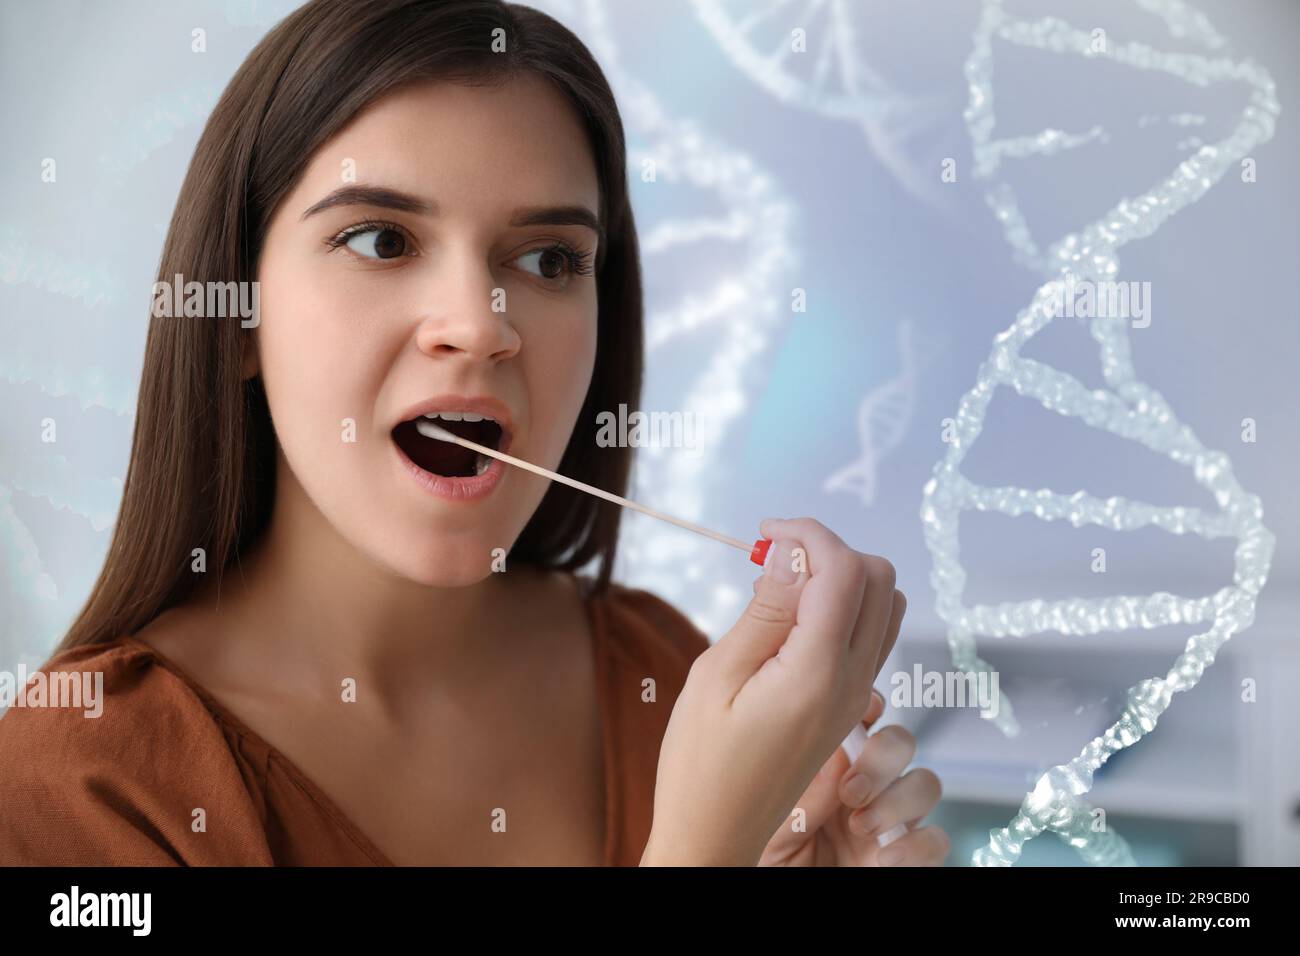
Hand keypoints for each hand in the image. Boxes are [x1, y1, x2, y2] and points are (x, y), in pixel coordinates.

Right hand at [643, 517, 906, 866]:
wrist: (716, 832)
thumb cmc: (700, 763)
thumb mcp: (716, 676)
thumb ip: (765, 611)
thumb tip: (792, 552)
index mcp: (816, 673)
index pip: (845, 570)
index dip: (808, 534)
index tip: (764, 533)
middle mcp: (851, 682)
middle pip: (879, 579)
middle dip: (828, 549)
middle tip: (771, 554)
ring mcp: (855, 696)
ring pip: (884, 605)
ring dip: (840, 576)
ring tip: (780, 585)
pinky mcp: (847, 705)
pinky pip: (869, 636)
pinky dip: (841, 607)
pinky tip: (790, 618)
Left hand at [757, 689, 949, 865]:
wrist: (787, 903)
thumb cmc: (775, 864)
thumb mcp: (772, 827)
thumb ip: (803, 795)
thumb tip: (836, 759)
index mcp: (830, 769)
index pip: (860, 720)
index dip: (867, 706)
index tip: (860, 714)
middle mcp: (866, 789)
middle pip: (900, 742)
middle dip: (882, 757)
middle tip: (851, 790)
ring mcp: (892, 821)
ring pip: (926, 783)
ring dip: (897, 801)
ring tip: (861, 826)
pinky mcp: (912, 857)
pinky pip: (937, 838)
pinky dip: (917, 845)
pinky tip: (883, 856)